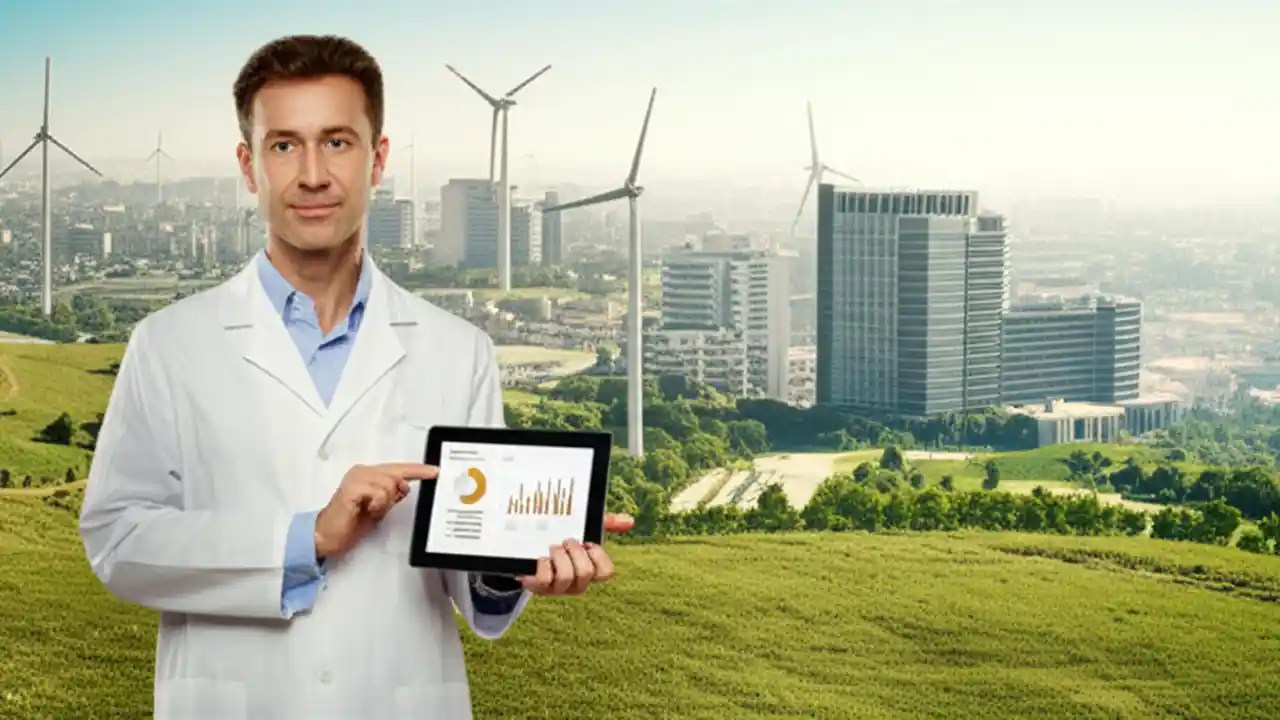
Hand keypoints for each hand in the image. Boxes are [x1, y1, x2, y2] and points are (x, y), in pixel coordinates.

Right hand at [314, 463, 437, 558]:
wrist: (327, 535)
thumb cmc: (350, 522)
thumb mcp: (378, 508)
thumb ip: (391, 495)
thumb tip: (405, 486)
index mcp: (368, 474)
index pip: (398, 468)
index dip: (418, 470)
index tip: (435, 471)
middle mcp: (362, 471)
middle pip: (396, 474)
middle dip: (394, 494)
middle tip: (378, 508)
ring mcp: (356, 477)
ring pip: (389, 484)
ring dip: (383, 503)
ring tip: (369, 511)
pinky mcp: (352, 488)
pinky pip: (379, 493)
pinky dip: (377, 506)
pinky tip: (365, 511)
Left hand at [519, 512, 633, 594]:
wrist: (529, 547)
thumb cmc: (561, 542)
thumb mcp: (583, 530)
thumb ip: (605, 523)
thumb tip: (629, 521)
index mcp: (590, 570)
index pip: (606, 572)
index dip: (598, 556)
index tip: (587, 542)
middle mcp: (576, 583)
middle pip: (586, 573)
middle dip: (575, 552)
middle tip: (566, 541)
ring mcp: (558, 588)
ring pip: (566, 577)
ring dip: (559, 556)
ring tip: (552, 547)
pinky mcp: (539, 588)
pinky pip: (545, 580)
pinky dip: (544, 565)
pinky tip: (541, 558)